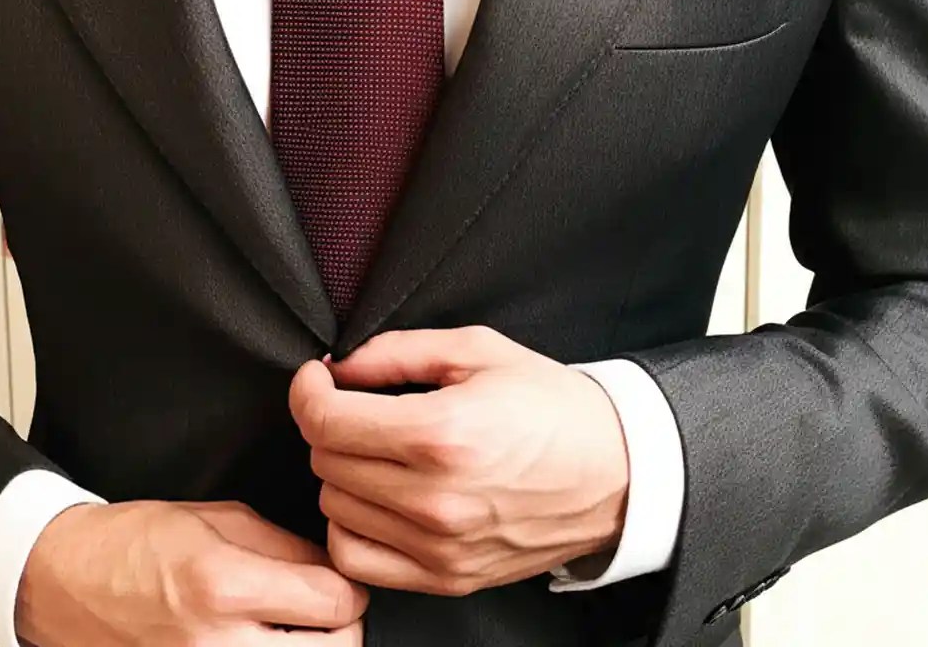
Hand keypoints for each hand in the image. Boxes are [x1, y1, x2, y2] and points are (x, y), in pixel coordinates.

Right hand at [17, 501, 366, 645]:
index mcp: (225, 586)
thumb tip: (337, 570)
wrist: (61, 582)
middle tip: (321, 609)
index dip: (348, 587)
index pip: (337, 603)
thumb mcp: (218, 520)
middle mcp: (218, 646)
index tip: (337, 581)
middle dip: (340, 627)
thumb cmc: (133, 545)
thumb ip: (287, 548)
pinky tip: (257, 643)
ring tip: (288, 629)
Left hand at [289, 327, 628, 596]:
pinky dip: (352, 526)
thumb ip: (397, 352)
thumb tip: (340, 366)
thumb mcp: (479, 351)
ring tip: (380, 452)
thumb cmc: (556, 409)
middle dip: (330, 426)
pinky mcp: (447, 577)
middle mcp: (435, 497)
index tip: (317, 380)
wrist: (620, 472)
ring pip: (334, 507)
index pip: (326, 421)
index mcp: (442, 434)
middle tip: (359, 409)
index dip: (307, 391)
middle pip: (325, 462)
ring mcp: (439, 545)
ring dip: (343, 473)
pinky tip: (377, 500)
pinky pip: (357, 558)